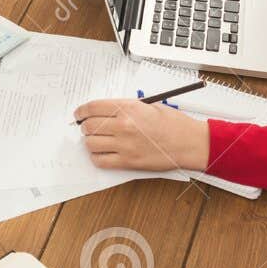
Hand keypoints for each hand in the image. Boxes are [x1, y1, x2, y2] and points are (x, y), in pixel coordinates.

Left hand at [73, 98, 209, 171]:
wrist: (188, 142)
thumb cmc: (172, 123)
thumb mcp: (147, 105)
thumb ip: (124, 107)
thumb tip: (104, 111)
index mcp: (127, 108)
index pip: (93, 107)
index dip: (81, 111)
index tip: (78, 114)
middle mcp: (123, 125)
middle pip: (89, 126)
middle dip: (84, 126)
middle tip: (86, 127)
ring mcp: (124, 145)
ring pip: (91, 144)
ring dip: (90, 141)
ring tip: (95, 140)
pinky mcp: (128, 162)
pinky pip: (101, 160)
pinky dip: (97, 157)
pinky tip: (101, 153)